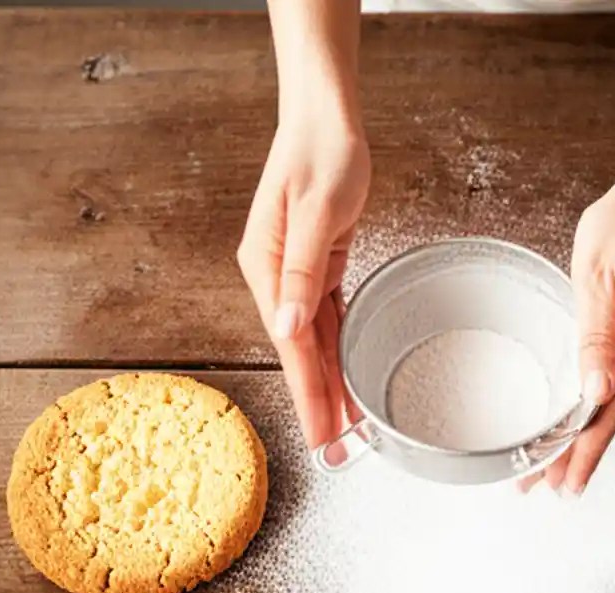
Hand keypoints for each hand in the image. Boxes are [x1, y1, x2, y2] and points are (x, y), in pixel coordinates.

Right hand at [236, 107, 369, 447]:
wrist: (325, 118)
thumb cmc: (322, 154)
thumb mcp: (318, 212)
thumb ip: (305, 272)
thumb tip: (287, 327)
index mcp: (268, 266)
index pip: (290, 344)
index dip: (307, 394)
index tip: (321, 434)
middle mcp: (277, 277)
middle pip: (300, 353)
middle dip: (318, 403)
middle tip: (336, 452)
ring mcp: (296, 273)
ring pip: (315, 343)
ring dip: (329, 384)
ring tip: (346, 430)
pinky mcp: (318, 266)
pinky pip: (328, 321)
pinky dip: (338, 352)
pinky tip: (346, 379)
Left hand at [523, 156, 614, 495]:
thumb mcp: (597, 273)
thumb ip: (595, 335)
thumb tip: (595, 392)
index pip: (608, 412)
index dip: (581, 451)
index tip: (559, 482)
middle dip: (582, 452)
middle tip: (548, 486)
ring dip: (596, 430)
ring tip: (563, 459)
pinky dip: (611, 401)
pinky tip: (594, 412)